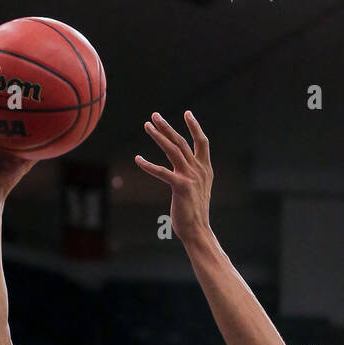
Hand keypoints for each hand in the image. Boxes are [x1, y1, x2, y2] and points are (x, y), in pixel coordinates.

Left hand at [135, 111, 211, 243]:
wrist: (198, 231)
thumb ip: (193, 177)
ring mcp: (191, 177)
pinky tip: (138, 159)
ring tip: (147, 126)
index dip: (195, 126)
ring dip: (158, 136)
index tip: (187, 113)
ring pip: (172, 150)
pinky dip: (148, 165)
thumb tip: (183, 172)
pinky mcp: (181, 186)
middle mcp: (199, 170)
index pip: (202, 142)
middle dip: (167, 127)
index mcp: (205, 170)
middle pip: (182, 142)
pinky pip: (161, 172)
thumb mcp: (198, 191)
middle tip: (155, 115)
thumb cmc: (195, 214)